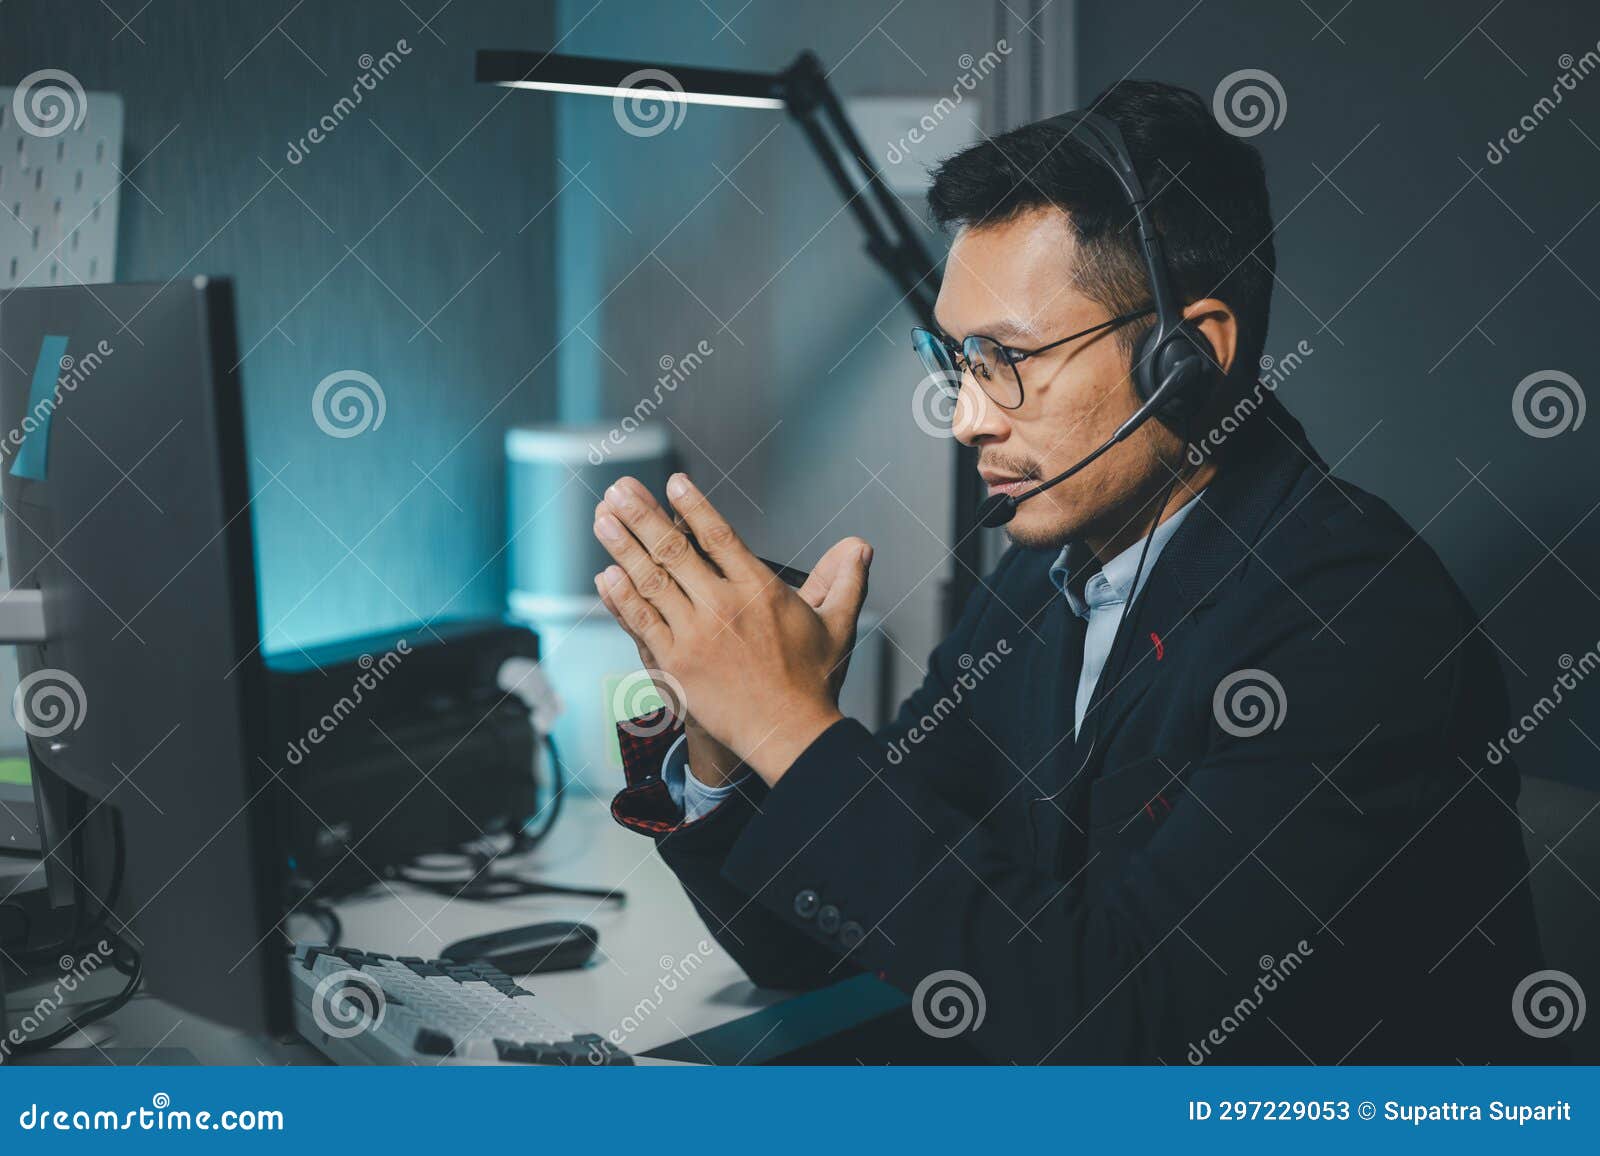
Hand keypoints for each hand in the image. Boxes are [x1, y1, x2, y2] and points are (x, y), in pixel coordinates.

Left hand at [591, 473, 870, 784]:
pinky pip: (642, 622)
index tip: (673, 483)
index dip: (693, 506)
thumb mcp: (837, 624)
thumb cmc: (813, 681)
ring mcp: (696, 634)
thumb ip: (844, 580)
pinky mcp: (676, 664)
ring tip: (602, 518)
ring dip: (623, 546)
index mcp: (760, 589)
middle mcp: (724, 605)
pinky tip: (606, 575)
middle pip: (674, 549)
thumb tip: (860, 546)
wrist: (788, 734)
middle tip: (618, 490)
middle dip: (642, 516)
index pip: (719, 535)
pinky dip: (621, 597)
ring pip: (651, 581)